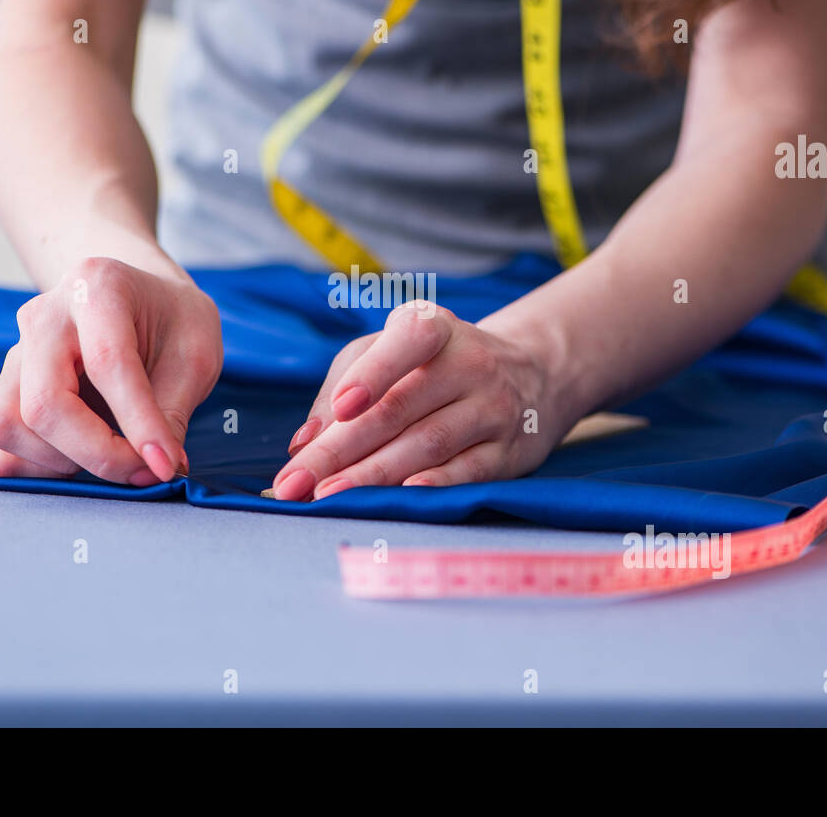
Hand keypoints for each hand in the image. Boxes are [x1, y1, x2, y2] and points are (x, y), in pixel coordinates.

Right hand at [0, 256, 222, 484]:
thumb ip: (172, 412)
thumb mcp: (196, 356)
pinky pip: (0, 441)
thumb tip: (155, 468)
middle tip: (142, 469)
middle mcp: (45, 315)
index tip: (164, 465)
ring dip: (60, 461)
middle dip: (95, 453)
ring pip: (8, 425)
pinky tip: (78, 457)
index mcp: (98, 287)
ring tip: (110, 454)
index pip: (108, 363)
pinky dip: (35, 464)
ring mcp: (16, 350)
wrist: (145, 305)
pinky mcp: (6, 385)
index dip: (137, 424)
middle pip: (43, 402)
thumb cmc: (173, 323)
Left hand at [271, 302, 573, 499]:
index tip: (342, 408)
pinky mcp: (508, 451)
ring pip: (428, 444)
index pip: (407, 343)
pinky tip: (400, 498)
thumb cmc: (436, 364)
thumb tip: (304, 441)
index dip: (374, 374)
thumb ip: (342, 384)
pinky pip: (467, 470)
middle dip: (340, 450)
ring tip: (328, 496)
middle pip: (399, 409)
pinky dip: (433, 485)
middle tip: (295, 482)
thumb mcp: (391, 351)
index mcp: (433, 328)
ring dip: (373, 475)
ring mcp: (493, 408)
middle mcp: (469, 363)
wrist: (531, 374)